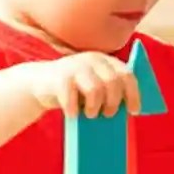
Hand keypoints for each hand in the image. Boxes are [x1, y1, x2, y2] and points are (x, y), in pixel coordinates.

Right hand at [21, 52, 140, 118]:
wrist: (39, 83)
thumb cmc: (75, 90)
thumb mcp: (96, 86)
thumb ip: (111, 91)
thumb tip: (131, 110)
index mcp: (106, 61)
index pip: (127, 75)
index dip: (133, 94)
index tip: (134, 112)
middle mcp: (93, 59)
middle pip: (113, 82)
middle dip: (114, 102)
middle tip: (108, 114)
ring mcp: (76, 66)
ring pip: (95, 90)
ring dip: (95, 107)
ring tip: (90, 114)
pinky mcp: (60, 77)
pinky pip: (72, 98)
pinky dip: (73, 110)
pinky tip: (72, 114)